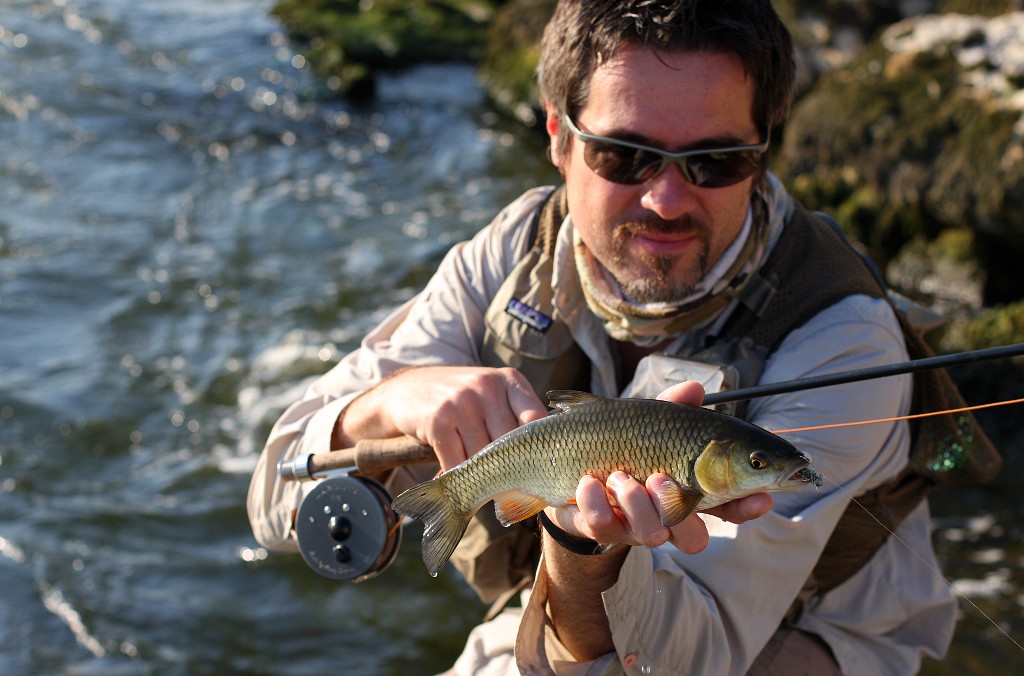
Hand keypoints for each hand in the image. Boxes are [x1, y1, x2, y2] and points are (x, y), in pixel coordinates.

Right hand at [336, 365, 546, 469]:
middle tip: (509, 487)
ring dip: (483, 477)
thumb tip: (546, 460)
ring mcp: (462, 402)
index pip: (537, 418)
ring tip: (483, 482)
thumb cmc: (461, 400)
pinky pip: (457, 463)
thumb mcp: (493, 395)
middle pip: (512, 444)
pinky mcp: (438, 420)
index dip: (541, 448)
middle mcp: (488, 386)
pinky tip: (459, 478)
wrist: (408, 390)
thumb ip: (517, 416)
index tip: (540, 469)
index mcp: (509, 380)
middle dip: (511, 470)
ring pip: (484, 457)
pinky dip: (459, 477)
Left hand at [548, 381, 772, 554]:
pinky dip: (595, 500)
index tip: (763, 498)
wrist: (561, 457)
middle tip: (664, 480)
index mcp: (686, 489)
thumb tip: (696, 388)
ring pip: (649, 533)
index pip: (727, 504)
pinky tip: (587, 479)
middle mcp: (663, 515)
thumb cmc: (617, 440)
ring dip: (635, 501)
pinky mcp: (595, 528)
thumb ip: (672, 406)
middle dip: (683, 514)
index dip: (748, 505)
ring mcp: (630, 526)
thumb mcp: (647, 420)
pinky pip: (601, 526)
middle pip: (694, 537)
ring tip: (618, 474)